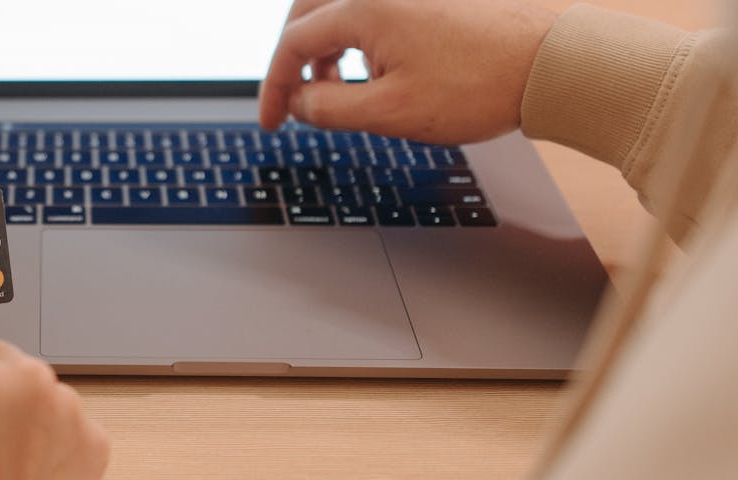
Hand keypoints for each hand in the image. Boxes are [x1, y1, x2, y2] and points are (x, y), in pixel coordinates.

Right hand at [259, 0, 556, 143]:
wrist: (552, 63)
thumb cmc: (479, 86)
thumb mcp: (390, 112)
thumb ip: (329, 108)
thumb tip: (299, 102)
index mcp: (362, 7)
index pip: (293, 44)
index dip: (275, 87)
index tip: (273, 122)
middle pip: (308, 13)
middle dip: (294, 58)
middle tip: (292, 98)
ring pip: (342, 8)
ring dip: (326, 47)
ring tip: (336, 90)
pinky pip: (375, 7)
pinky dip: (359, 37)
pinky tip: (376, 70)